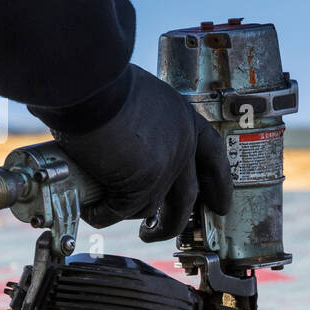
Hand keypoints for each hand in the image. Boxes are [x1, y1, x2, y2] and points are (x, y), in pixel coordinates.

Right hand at [51, 65, 232, 241]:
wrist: (89, 82)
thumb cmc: (101, 78)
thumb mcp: (137, 96)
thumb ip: (142, 122)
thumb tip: (124, 140)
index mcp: (184, 119)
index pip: (212, 155)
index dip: (218, 182)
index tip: (220, 203)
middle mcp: (182, 145)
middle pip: (188, 195)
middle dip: (179, 219)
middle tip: (170, 230)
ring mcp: (165, 168)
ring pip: (154, 209)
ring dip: (139, 222)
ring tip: (118, 220)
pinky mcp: (141, 185)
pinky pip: (121, 210)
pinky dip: (102, 212)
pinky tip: (91, 208)